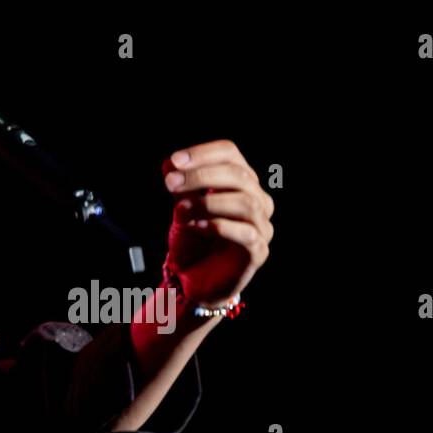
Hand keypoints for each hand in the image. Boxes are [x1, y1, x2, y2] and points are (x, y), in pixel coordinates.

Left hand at [160, 139, 273, 308]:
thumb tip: (170, 163)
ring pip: (245, 202)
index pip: (230, 153)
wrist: (195, 279)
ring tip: (180, 211)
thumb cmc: (193, 239)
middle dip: (200, 176)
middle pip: (239, 175)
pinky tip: (196, 227)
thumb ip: (179, 184)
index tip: (175, 161)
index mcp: (241, 182)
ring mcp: (262, 226)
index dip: (203, 153)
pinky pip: (245, 233)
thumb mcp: (181, 206)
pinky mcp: (258, 252)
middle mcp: (258, 200)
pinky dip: (218, 226)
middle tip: (170, 183)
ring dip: (207, 202)